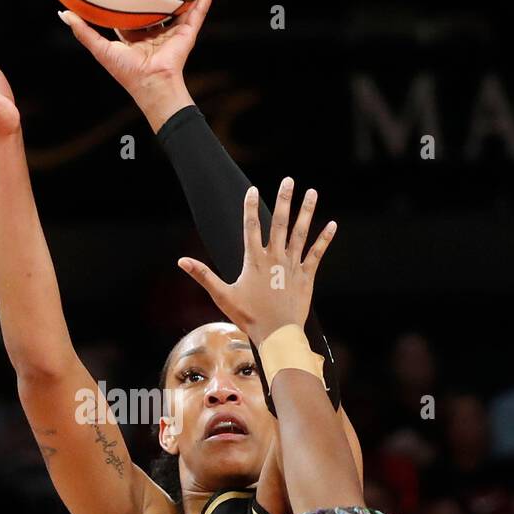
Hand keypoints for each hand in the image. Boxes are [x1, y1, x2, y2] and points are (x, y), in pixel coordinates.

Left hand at [58, 0, 217, 128]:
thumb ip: (83, 30)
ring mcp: (174, 30)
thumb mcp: (100, 48)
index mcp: (137, 34)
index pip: (133, 9)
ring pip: (181, 3)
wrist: (152, 84)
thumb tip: (63, 12)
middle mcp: (156, 30)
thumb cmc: (127, 72)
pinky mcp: (188, 32)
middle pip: (158, 3)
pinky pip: (199, 10)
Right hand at [178, 180, 336, 346]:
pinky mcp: (306, 276)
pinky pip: (317, 253)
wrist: (277, 334)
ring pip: (301, 233)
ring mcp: (292, 265)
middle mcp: (275, 257)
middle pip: (279, 223)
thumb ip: (203, 275)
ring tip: (312, 192)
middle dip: (284, 200)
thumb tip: (181, 261)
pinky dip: (325, 239)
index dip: (250, 207)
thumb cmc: (248, 316)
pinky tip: (332, 224)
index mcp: (254, 260)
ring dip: (306, 212)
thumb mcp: (222, 295)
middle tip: (288, 180)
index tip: (253, 189)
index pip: (251, 227)